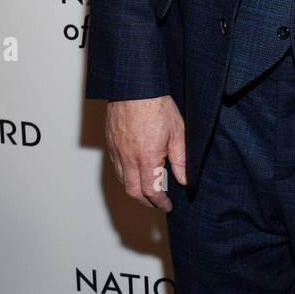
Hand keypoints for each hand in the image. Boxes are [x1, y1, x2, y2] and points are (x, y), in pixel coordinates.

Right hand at [104, 96, 186, 211]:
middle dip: (146, 201)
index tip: (167, 206)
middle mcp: (128, 158)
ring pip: (122, 181)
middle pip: (133, 192)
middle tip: (157, 203)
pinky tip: (136, 172)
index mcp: (147, 158)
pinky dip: (126, 176)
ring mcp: (116, 151)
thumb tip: (184, 180)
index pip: (152, 191)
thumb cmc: (157, 106)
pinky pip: (116, 167)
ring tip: (147, 191)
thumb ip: (180, 160)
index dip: (160, 202)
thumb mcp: (178, 133)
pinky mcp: (110, 144)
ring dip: (135, 190)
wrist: (134, 87)